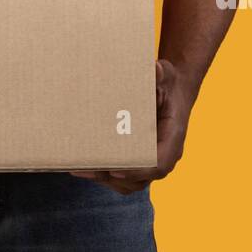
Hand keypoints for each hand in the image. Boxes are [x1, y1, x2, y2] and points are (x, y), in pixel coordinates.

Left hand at [67, 59, 197, 194]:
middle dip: (112, 175)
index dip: (139, 170)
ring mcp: (154, 160)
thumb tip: (156, 69)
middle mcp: (166, 153)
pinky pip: (125, 178)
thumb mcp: (167, 74)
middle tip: (85, 168)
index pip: (160, 162)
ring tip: (79, 168)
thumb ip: (160, 73)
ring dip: (105, 178)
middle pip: (140, 177)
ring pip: (131, 182)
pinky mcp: (142, 162)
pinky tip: (84, 166)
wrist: (173, 91)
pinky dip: (105, 175)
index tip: (117, 170)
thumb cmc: (168, 83)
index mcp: (173, 136)